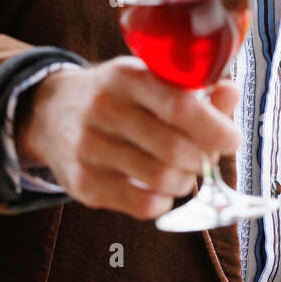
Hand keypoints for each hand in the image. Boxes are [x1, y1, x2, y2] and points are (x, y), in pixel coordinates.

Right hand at [14, 56, 241, 219]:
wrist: (48, 112)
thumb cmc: (117, 97)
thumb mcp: (149, 81)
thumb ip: (195, 91)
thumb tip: (232, 95)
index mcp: (127, 77)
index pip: (179, 106)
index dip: (214, 129)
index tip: (231, 140)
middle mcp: (103, 109)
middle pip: (175, 150)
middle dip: (202, 159)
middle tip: (204, 156)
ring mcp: (88, 148)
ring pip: (162, 179)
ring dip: (185, 180)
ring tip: (181, 170)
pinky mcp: (81, 183)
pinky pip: (142, 205)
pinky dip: (163, 201)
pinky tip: (159, 188)